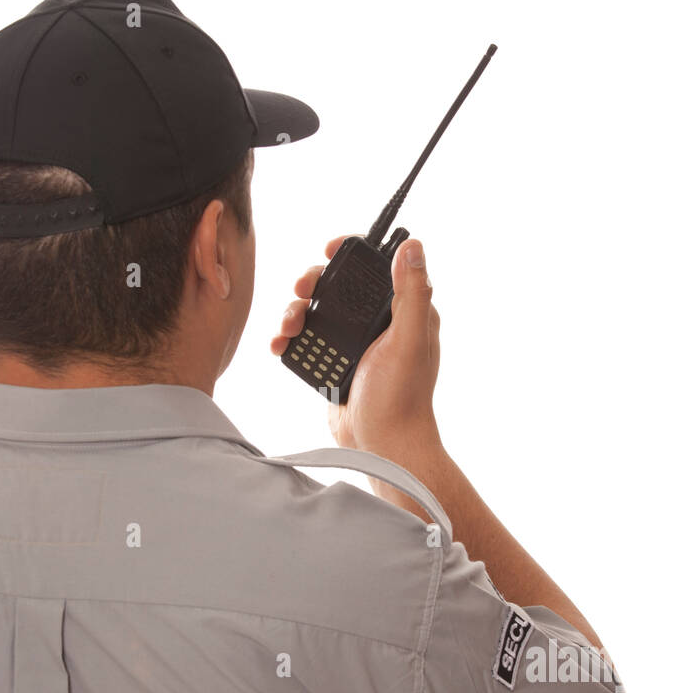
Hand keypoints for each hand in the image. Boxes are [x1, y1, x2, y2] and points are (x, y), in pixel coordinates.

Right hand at [270, 234, 442, 458]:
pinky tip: (280, 344)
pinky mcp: (332, 362)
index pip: (375, 267)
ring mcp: (352, 343)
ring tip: (287, 327)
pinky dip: (289, 338)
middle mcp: (377, 323)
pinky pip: (306, 340)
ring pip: (316, 311)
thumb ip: (411, 294)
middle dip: (313, 282)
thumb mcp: (409, 340)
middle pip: (337, 286)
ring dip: (294, 311)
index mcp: (402, 311)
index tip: (330, 250)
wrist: (381, 445)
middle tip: (301, 288)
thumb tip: (412, 246)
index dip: (351, 253)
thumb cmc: (401, 397)